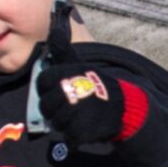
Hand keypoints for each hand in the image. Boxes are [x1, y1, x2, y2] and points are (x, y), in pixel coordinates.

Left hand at [33, 57, 147, 154]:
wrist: (125, 106)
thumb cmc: (97, 84)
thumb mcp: (79, 64)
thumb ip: (63, 50)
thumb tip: (54, 30)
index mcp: (67, 73)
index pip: (42, 82)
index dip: (47, 88)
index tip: (58, 90)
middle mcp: (71, 91)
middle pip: (46, 105)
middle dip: (54, 109)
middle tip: (69, 107)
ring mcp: (77, 112)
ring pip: (56, 122)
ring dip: (64, 123)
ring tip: (77, 118)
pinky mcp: (84, 131)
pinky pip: (69, 136)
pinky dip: (75, 136)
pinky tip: (84, 128)